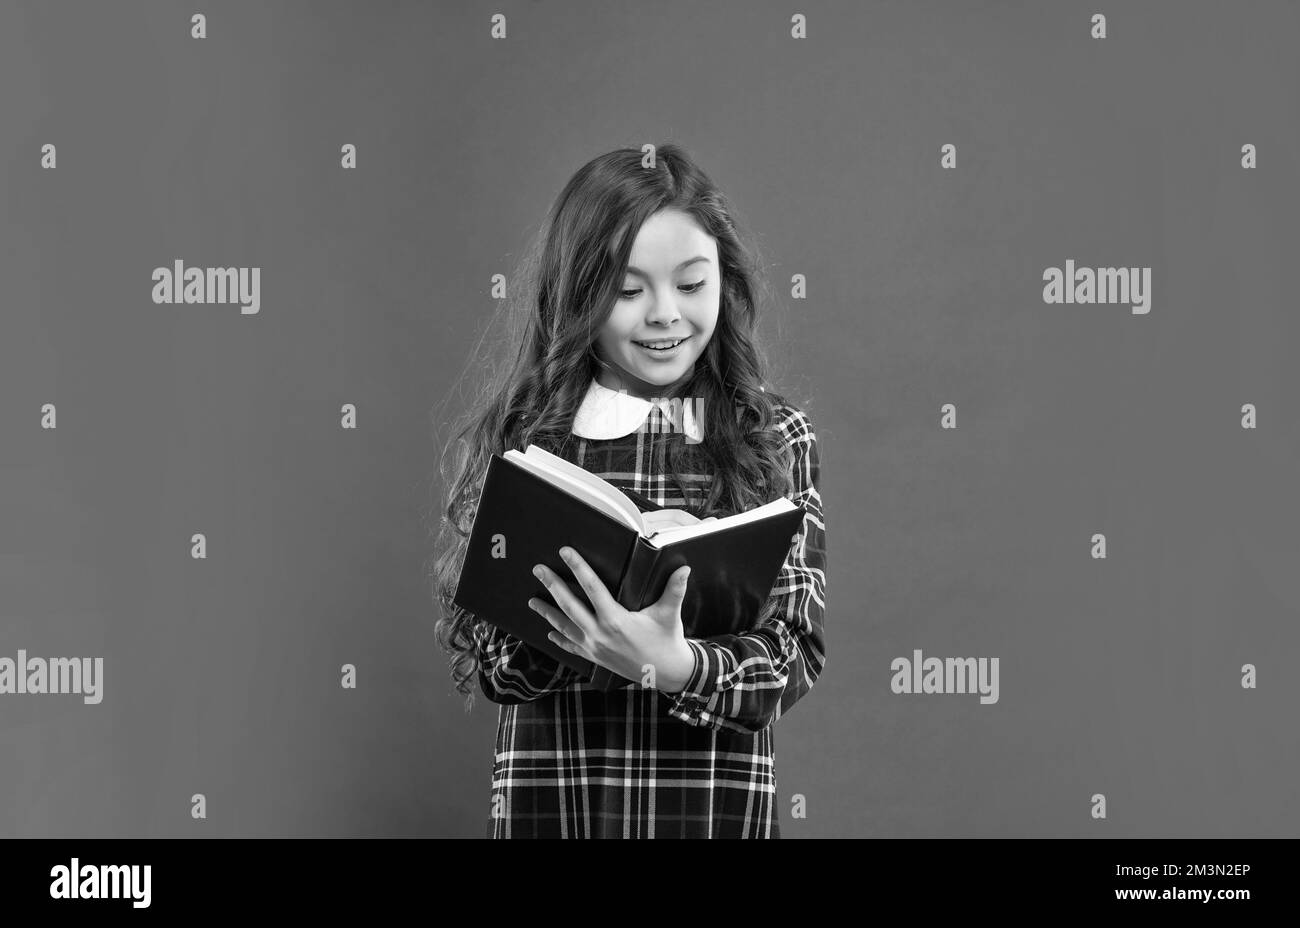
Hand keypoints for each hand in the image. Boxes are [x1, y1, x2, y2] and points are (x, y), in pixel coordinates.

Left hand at [527, 547, 696, 692]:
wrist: (667, 674)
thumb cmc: (667, 641)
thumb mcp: (669, 613)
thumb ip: (675, 589)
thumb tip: (684, 568)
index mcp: (616, 619)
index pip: (592, 587)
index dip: (578, 567)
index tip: (565, 552)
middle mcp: (600, 633)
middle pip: (569, 606)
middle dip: (552, 586)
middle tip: (538, 570)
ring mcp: (595, 647)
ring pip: (565, 626)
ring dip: (547, 613)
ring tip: (532, 601)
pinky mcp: (595, 658)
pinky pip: (572, 647)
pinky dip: (559, 639)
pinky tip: (549, 632)